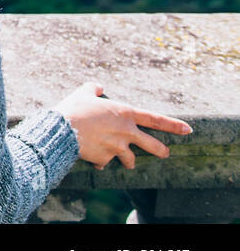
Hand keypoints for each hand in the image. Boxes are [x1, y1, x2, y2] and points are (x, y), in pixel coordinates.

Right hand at [52, 82, 191, 169]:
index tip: (188, 130)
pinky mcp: (105, 159)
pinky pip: (106, 163)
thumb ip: (92, 88)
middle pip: (153, 145)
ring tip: (127, 163)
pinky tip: (95, 161)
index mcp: (125, 114)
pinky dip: (101, 162)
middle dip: (161, 151)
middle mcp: (126, 132)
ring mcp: (117, 147)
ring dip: (129, 161)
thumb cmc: (74, 108)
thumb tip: (97, 86)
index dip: (173, 125)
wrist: (62, 128)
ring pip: (131, 159)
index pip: (156, 119)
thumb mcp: (82, 93)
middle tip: (165, 153)